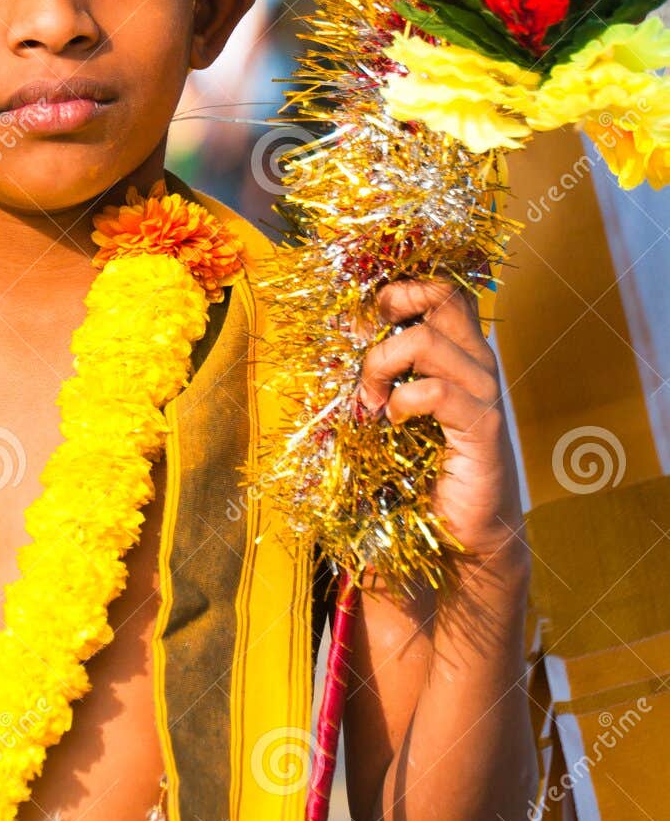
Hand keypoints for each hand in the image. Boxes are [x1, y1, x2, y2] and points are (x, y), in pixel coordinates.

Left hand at [354, 274, 525, 563]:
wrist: (466, 532)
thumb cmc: (424, 469)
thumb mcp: (395, 409)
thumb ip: (379, 373)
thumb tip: (336, 335)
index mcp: (458, 350)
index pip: (441, 289)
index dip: (399, 287)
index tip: (365, 317)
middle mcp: (476, 361)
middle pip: (441, 293)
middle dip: (393, 304)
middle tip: (366, 342)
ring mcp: (484, 391)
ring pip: (427, 339)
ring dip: (382, 364)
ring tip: (370, 401)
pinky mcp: (483, 426)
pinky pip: (436, 392)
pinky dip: (402, 403)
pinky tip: (393, 423)